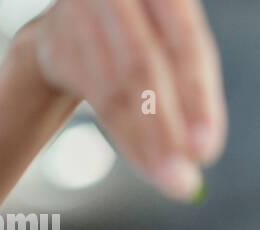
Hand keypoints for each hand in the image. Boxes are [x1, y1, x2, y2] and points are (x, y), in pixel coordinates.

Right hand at [17, 0, 226, 199]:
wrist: (77, 15)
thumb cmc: (148, 31)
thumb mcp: (175, 40)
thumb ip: (191, 86)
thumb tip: (200, 153)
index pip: (184, 41)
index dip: (197, 97)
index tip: (206, 150)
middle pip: (141, 66)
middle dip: (164, 130)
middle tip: (183, 182)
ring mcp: (80, 12)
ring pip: (112, 89)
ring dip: (143, 143)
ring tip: (170, 180)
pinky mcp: (53, 41)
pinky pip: (95, 98)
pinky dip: (126, 137)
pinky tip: (147, 165)